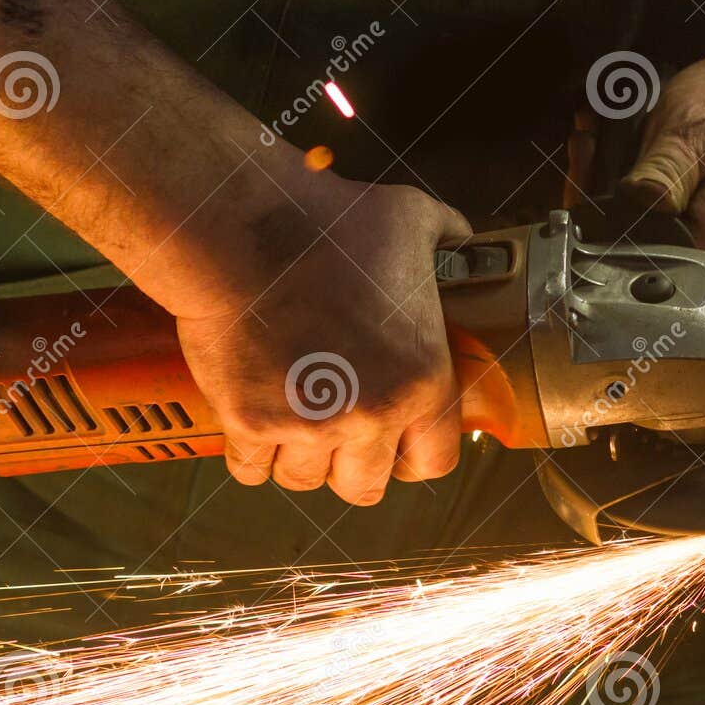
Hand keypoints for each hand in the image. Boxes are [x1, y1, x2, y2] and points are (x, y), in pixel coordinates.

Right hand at [173, 178, 471, 504]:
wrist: (243, 227)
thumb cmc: (327, 222)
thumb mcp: (411, 218)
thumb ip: (446, 235)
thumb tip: (461, 234)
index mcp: (422, 382)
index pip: (433, 463)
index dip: (414, 458)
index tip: (398, 448)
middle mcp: (371, 414)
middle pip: (365, 485)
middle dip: (352, 466)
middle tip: (338, 437)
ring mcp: (309, 424)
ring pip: (305, 480)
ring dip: (299, 460)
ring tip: (293, 426)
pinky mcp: (250, 422)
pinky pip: (250, 469)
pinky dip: (249, 455)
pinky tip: (250, 429)